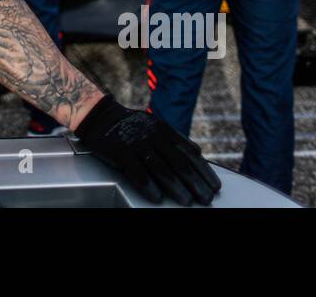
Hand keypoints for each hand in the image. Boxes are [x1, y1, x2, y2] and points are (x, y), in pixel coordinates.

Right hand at [74, 96, 220, 205]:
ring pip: (161, 169)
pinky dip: (148, 186)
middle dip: (195, 183)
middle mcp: (154, 136)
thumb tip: (198, 152)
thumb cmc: (131, 124)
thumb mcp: (156, 124)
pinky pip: (136, 172)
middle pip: (179, 164)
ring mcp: (137, 144)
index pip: (190, 154)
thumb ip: (176, 138)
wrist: (100, 115)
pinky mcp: (120, 151)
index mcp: (165, 130)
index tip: (214, 186)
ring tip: (187, 201)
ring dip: (176, 187)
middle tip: (206, 199)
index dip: (204, 172)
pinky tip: (157, 197)